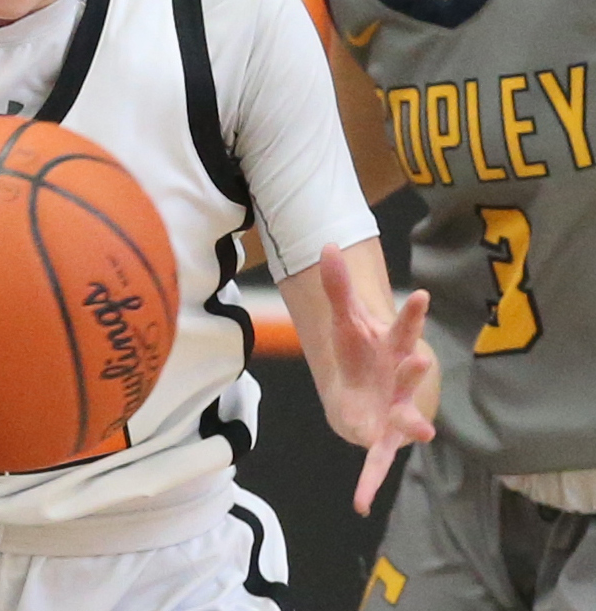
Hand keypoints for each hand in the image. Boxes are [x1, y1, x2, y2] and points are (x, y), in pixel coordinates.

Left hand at [317, 242, 437, 514]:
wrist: (363, 389)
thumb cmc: (361, 353)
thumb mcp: (346, 321)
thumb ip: (338, 288)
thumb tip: (325, 245)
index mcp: (392, 349)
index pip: (403, 327)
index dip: (411, 312)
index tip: (419, 294)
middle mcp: (400, 382)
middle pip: (408, 372)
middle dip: (414, 368)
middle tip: (419, 360)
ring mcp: (395, 411)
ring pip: (406, 417)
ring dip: (413, 422)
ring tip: (424, 431)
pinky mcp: (381, 439)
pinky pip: (376, 463)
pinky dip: (368, 482)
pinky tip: (359, 503)